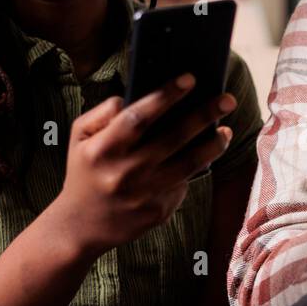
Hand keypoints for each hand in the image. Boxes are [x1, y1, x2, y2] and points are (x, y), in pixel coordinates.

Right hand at [51, 73, 235, 254]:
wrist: (81, 226)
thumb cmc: (84, 172)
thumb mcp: (79, 138)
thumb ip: (102, 113)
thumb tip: (132, 98)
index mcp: (103, 149)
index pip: (138, 117)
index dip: (166, 96)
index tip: (190, 79)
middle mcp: (125, 172)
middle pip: (173, 138)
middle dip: (204, 115)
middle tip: (227, 99)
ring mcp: (144, 195)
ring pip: (189, 164)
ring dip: (213, 145)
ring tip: (225, 131)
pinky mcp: (158, 212)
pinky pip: (182, 184)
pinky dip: (193, 169)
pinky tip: (202, 157)